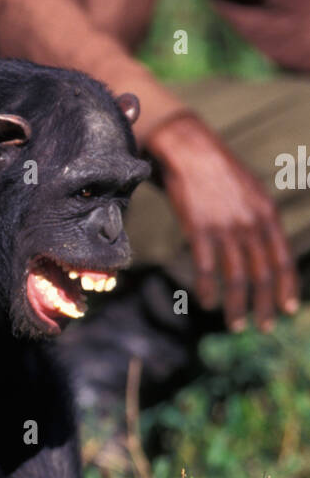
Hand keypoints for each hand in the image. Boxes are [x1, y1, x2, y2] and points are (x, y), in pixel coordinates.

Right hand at [145, 109, 299, 331]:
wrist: (190, 150)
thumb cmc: (219, 172)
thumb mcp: (253, 192)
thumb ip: (261, 221)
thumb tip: (266, 250)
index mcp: (267, 214)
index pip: (282, 259)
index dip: (286, 288)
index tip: (286, 311)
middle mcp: (250, 223)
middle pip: (262, 274)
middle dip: (264, 305)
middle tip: (262, 327)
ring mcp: (225, 227)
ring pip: (236, 277)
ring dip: (236, 306)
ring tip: (236, 324)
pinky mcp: (199, 229)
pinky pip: (207, 268)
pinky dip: (208, 290)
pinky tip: (207, 303)